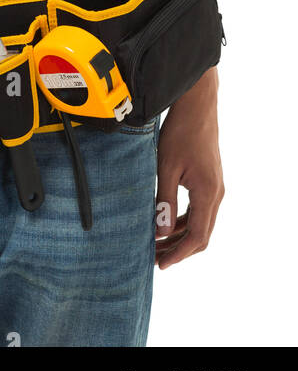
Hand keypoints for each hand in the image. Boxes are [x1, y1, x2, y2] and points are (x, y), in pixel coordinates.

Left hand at [155, 68, 223, 268]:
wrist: (197, 106)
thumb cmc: (180, 133)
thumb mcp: (167, 167)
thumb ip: (165, 200)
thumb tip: (161, 232)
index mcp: (208, 194)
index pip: (196, 237)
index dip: (178, 254)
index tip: (160, 264)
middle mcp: (216, 194)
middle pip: (201, 235)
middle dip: (178, 249)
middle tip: (155, 257)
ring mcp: (215, 187)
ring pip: (201, 223)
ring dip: (180, 236)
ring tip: (157, 243)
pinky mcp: (210, 180)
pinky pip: (199, 209)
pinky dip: (184, 220)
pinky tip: (166, 222)